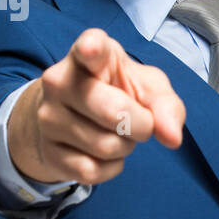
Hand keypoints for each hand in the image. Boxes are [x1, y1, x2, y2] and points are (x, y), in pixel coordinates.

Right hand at [7, 28, 184, 185]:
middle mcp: (59, 81)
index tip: (91, 48)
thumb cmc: (116, 92)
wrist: (71, 115)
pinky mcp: (47, 150)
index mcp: (87, 54)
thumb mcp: (146, 87)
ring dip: (125, 147)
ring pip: (106, 146)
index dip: (92, 48)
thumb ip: (165, 105)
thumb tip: (172, 138)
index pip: (89, 48)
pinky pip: (91, 171)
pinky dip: (110, 168)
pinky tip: (103, 154)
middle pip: (115, 112)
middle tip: (139, 121)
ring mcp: (48, 117)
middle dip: (142, 125)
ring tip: (116, 133)